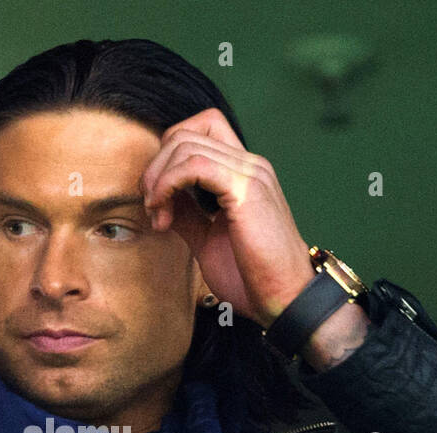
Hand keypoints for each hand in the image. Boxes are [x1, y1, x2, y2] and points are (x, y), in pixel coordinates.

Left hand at [141, 108, 313, 327]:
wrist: (286, 299)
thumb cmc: (252, 277)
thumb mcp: (208, 240)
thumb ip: (188, 214)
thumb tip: (161, 200)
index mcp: (244, 173)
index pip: (201, 129)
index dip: (168, 154)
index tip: (157, 196)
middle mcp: (249, 164)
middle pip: (186, 133)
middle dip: (155, 167)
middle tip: (150, 207)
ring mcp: (250, 173)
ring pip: (186, 145)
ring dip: (158, 179)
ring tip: (158, 216)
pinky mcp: (245, 190)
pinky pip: (194, 165)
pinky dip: (168, 185)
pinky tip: (164, 216)